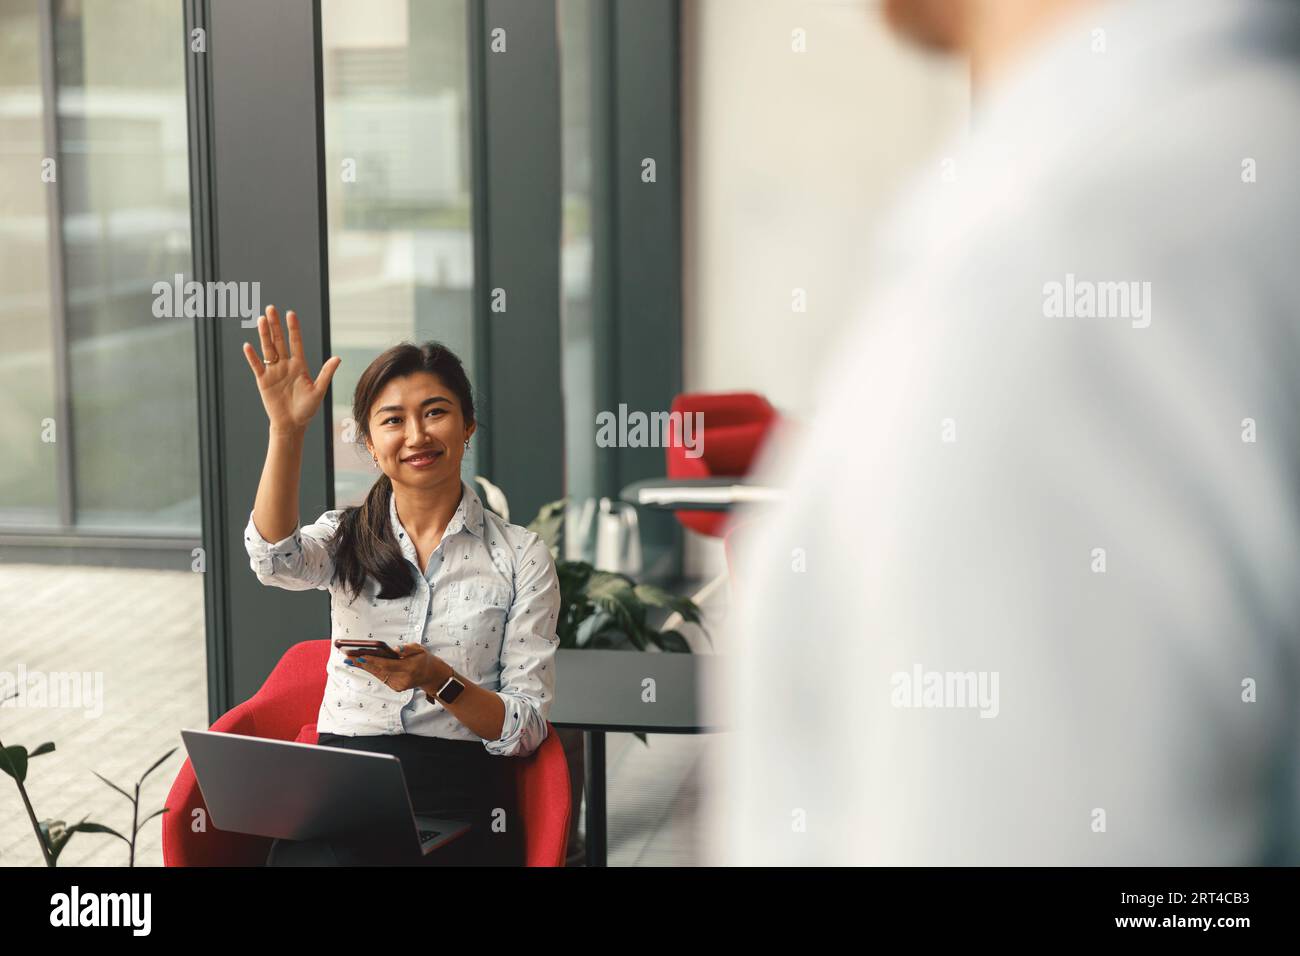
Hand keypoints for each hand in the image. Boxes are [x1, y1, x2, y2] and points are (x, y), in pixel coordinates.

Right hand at [242, 305, 340, 432]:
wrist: (292, 424)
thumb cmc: (307, 409)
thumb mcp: (319, 390)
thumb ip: (326, 373)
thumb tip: (338, 358)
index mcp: (299, 365)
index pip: (295, 342)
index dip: (293, 328)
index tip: (290, 314)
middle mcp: (285, 365)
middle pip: (279, 341)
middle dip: (275, 325)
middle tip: (271, 308)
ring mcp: (273, 371)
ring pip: (267, 349)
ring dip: (264, 335)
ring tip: (261, 319)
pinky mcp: (263, 380)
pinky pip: (257, 366)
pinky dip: (252, 356)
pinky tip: (248, 345)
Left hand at [344, 643, 448, 693]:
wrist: (431, 675)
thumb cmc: (423, 659)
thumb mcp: (420, 649)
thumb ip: (408, 648)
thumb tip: (395, 650)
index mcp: (409, 669)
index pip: (387, 665)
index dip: (373, 661)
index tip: (360, 656)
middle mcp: (402, 679)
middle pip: (378, 671)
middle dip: (362, 663)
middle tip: (348, 657)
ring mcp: (397, 685)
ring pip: (377, 674)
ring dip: (363, 667)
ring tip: (350, 659)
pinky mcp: (394, 687)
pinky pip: (380, 676)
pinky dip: (371, 670)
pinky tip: (361, 664)